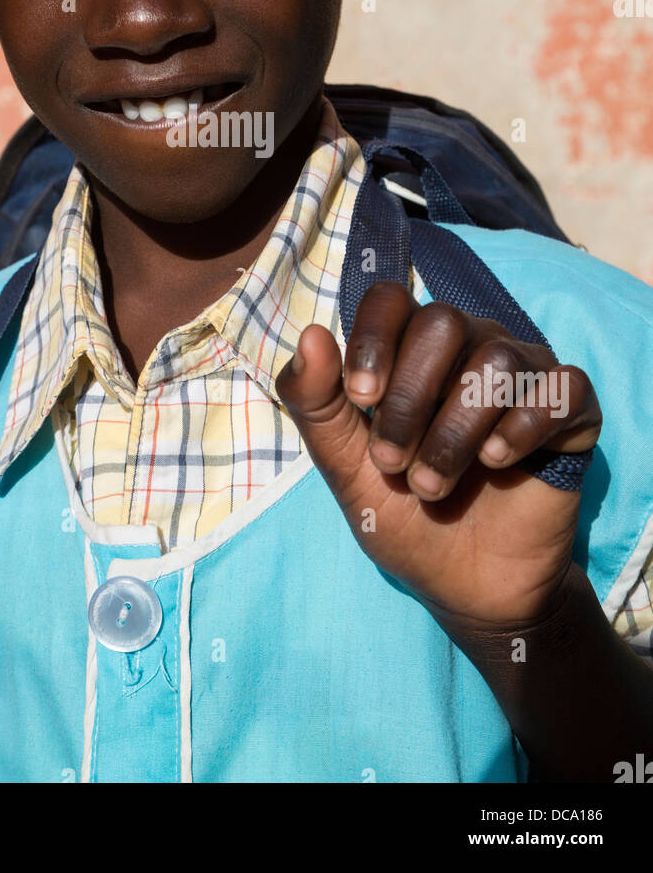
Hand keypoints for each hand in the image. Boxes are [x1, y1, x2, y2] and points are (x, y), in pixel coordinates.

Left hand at [276, 281, 601, 631]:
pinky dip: (525, 426)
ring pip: (497, 361)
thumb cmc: (402, 514)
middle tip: (393, 462)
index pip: (391, 299)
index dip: (373, 340)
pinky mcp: (573, 413)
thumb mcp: (344, 467)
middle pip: (444, 322)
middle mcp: (471, 346)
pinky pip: (563, 388)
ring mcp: (526, 375)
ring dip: (455, 432)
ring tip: (433, 486)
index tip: (360, 399)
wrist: (463, 586)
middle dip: (409, 397)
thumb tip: (311, 334)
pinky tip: (498, 464)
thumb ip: (317, 403)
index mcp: (412, 349)